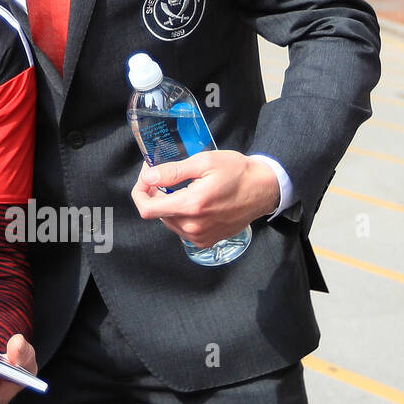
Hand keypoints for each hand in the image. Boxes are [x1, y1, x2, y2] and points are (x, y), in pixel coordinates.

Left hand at [131, 150, 279, 248]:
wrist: (264, 189)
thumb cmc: (237, 172)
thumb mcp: (204, 162)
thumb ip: (172, 172)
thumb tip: (148, 178)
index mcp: (191, 206)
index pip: (147, 209)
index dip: (140, 192)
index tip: (147, 176)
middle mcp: (193, 227)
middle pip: (157, 213)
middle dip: (154, 193)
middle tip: (164, 175)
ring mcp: (200, 236)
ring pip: (168, 221)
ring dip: (167, 204)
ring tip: (180, 186)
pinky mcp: (207, 240)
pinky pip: (182, 229)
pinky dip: (180, 214)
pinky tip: (192, 200)